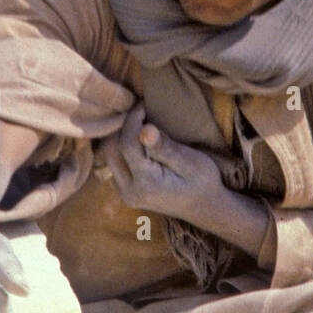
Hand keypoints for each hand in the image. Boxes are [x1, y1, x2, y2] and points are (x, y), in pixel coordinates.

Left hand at [99, 102, 224, 221]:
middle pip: (111, 150)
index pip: (127, 144)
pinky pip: (112, 164)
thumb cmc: (203, 181)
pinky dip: (120, 148)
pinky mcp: (124, 192)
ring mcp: (125, 194)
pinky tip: (136, 139)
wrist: (206, 208)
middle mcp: (130, 192)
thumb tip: (145, 129)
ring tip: (138, 123)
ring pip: (107, 157)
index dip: (132, 120)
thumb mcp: (191, 162)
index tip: (143, 104)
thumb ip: (165, 147)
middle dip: (122, 127)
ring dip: (119, 137)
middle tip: (139, 112)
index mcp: (147, 184)